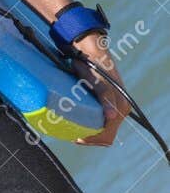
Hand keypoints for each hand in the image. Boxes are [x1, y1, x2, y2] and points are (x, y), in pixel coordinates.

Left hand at [72, 29, 127, 146]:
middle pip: (104, 136)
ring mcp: (114, 107)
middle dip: (89, 138)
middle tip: (72, 134)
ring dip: (88, 132)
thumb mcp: (99, 82)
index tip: (75, 137)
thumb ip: (106, 98)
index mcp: (121, 108)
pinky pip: (98, 122)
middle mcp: (120, 110)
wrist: (90, 52)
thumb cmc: (94, 67)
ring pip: (101, 130)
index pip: (107, 137)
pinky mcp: (106, 104)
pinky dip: (88, 125)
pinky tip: (77, 121)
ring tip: (73, 128)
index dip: (91, 140)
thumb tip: (111, 117)